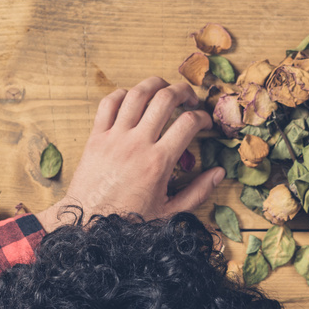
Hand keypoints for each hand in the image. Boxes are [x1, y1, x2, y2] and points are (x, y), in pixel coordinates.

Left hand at [34, 77, 225, 231]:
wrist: (88, 224)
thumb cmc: (129, 221)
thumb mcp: (169, 212)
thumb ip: (197, 192)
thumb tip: (219, 174)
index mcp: (158, 162)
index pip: (189, 123)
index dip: (204, 117)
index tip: (206, 123)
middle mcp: (137, 144)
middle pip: (165, 98)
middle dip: (184, 92)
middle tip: (190, 100)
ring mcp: (114, 137)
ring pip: (137, 93)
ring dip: (156, 85)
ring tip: (165, 90)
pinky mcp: (96, 137)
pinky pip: (109, 102)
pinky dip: (123, 94)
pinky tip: (133, 99)